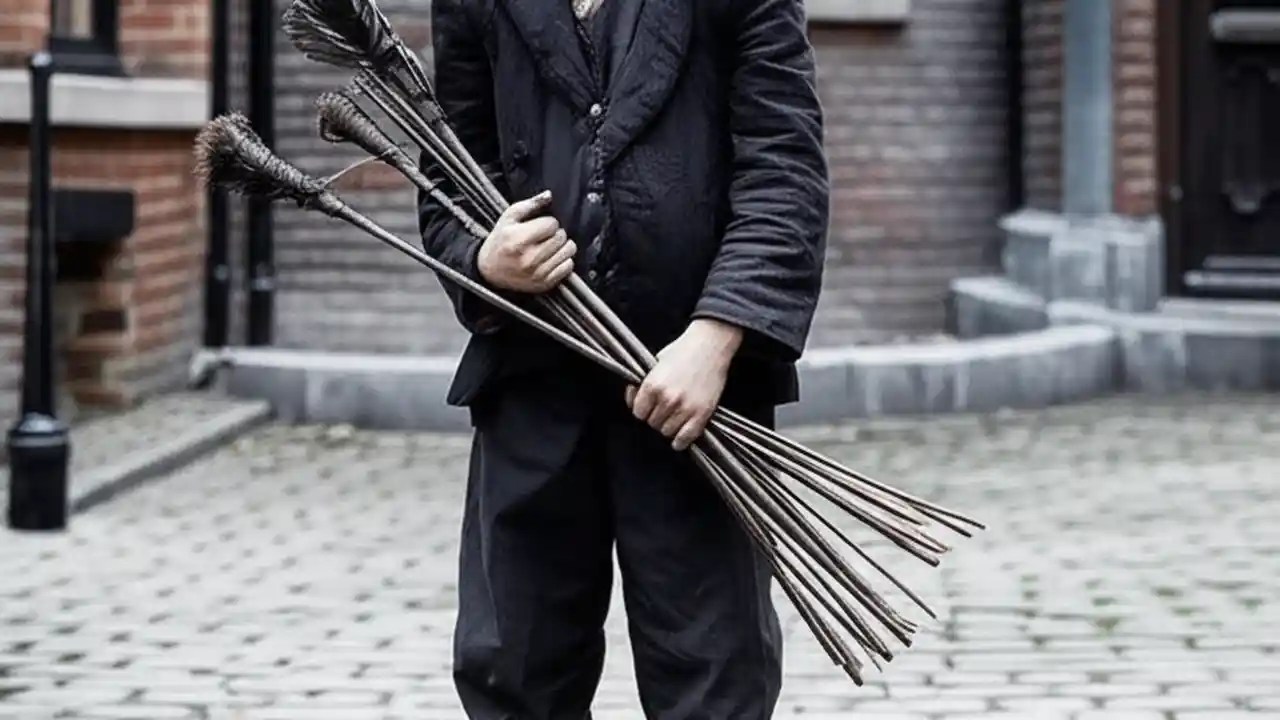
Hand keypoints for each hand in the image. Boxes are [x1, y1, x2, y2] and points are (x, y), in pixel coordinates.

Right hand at [477, 190, 576, 292]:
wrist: (489, 272)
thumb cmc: (500, 242)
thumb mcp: (508, 218)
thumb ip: (530, 204)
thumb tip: (549, 195)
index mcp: (518, 239)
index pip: (552, 224)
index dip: (548, 222)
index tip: (540, 225)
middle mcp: (529, 258)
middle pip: (561, 237)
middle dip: (556, 233)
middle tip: (545, 236)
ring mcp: (538, 273)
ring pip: (568, 251)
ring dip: (563, 246)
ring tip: (550, 246)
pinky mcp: (544, 284)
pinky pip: (568, 267)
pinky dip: (564, 261)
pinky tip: (552, 258)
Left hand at [626, 319, 743, 450]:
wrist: (711, 345)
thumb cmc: (684, 350)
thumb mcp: (655, 362)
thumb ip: (643, 384)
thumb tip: (633, 399)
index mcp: (652, 385)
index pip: (638, 412)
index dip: (642, 409)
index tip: (647, 407)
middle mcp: (667, 399)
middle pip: (652, 423)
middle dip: (656, 416)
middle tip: (664, 408)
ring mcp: (685, 408)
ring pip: (667, 432)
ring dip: (669, 426)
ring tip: (674, 416)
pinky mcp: (702, 414)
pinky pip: (686, 438)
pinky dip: (681, 441)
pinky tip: (679, 437)